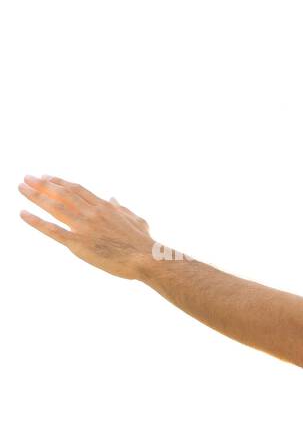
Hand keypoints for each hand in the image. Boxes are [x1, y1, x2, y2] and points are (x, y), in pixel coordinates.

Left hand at [18, 175, 157, 279]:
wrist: (147, 259)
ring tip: (21, 188)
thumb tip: (113, 199)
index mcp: (105, 207)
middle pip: (62, 194)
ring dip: (35, 196)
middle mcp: (91, 213)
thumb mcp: (137, 220)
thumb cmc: (144, 242)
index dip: (60, 182)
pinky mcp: (78, 243)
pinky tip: (23, 214)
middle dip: (42, 184)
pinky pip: (52, 230)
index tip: (47, 177)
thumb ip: (123, 209)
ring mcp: (84, 227)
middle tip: (27, 178)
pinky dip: (36, 221)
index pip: (77, 189)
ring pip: (54, 207)